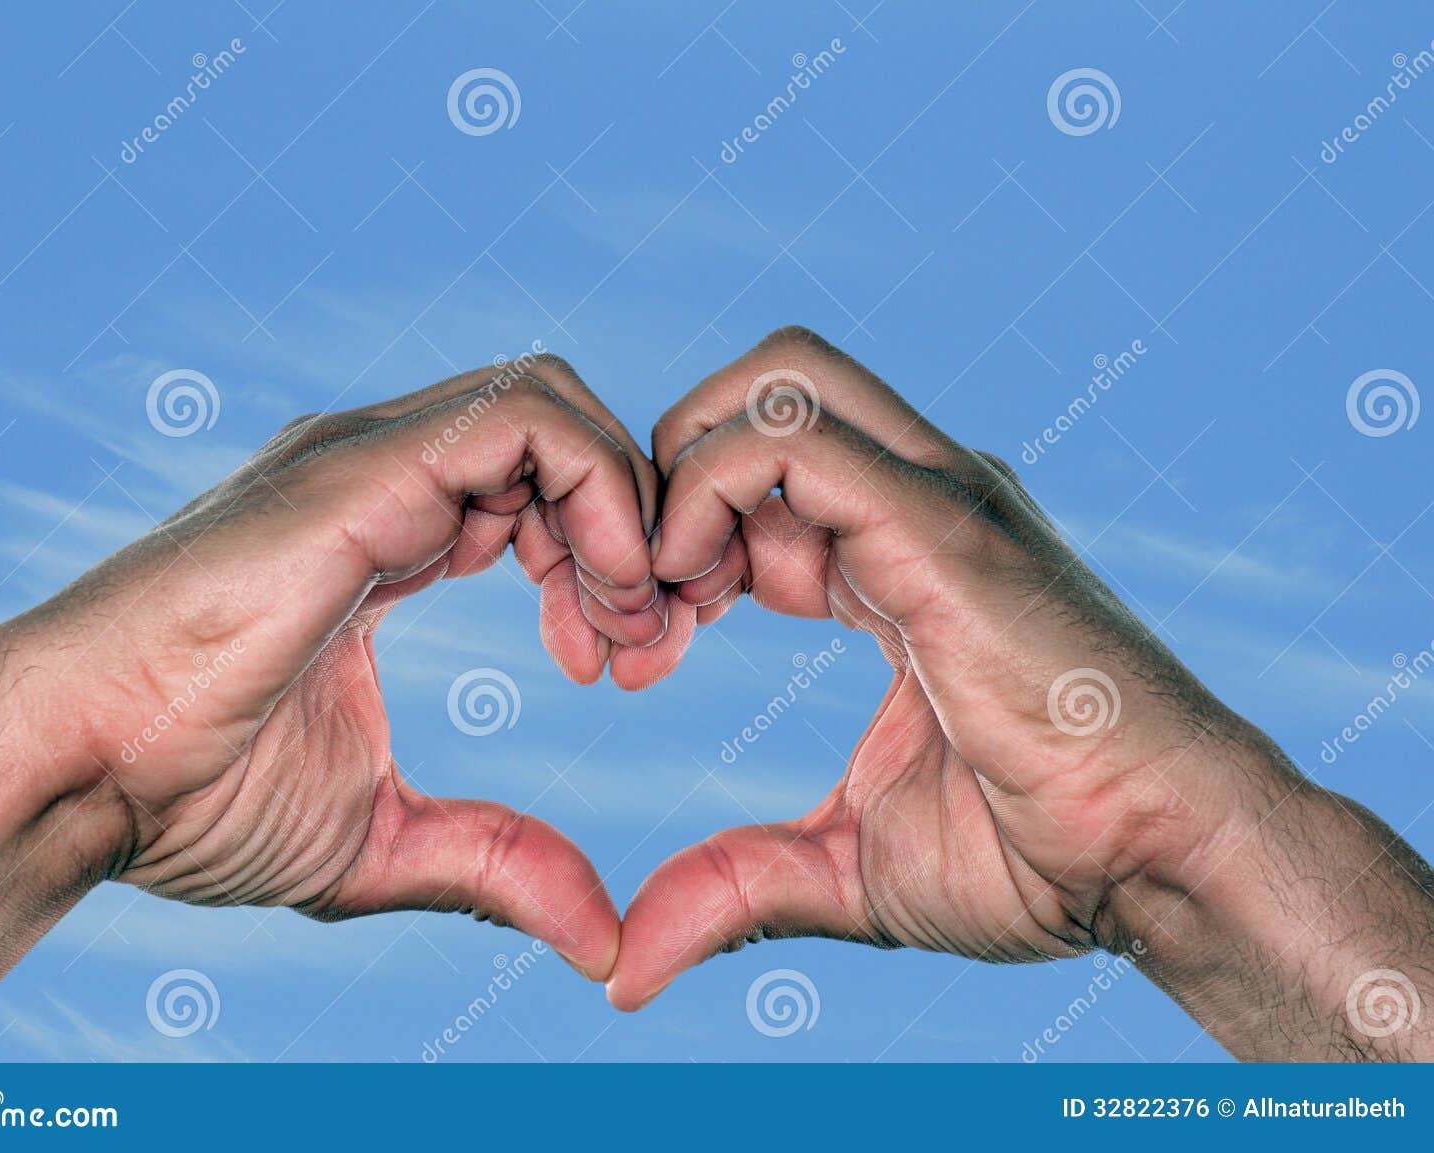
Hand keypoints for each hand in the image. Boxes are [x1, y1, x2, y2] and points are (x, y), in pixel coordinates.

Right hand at [49, 355, 690, 967]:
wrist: (77, 774)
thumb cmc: (190, 798)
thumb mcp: (383, 838)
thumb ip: (500, 864)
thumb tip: (602, 941)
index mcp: (389, 531)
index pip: (540, 489)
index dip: (610, 565)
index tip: (621, 668)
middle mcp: (386, 474)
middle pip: (566, 437)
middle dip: (638, 534)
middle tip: (647, 650)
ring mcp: (371, 459)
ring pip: (558, 408)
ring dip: (628, 514)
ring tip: (625, 631)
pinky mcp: (363, 469)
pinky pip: (526, 423)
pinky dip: (601, 494)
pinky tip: (602, 601)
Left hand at [609, 327, 1433, 1059]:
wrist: (1163, 864)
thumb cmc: (1040, 860)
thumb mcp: (846, 868)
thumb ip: (733, 888)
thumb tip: (628, 972)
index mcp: (895, 557)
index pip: (756, 478)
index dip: (675, 547)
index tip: (640, 654)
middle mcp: (917, 503)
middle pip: (762, 388)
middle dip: (667, 474)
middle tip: (636, 604)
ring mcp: (938, 501)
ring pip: (774, 382)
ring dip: (679, 476)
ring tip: (658, 603)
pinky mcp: (945, 526)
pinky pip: (794, 441)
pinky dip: (706, 492)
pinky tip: (690, 596)